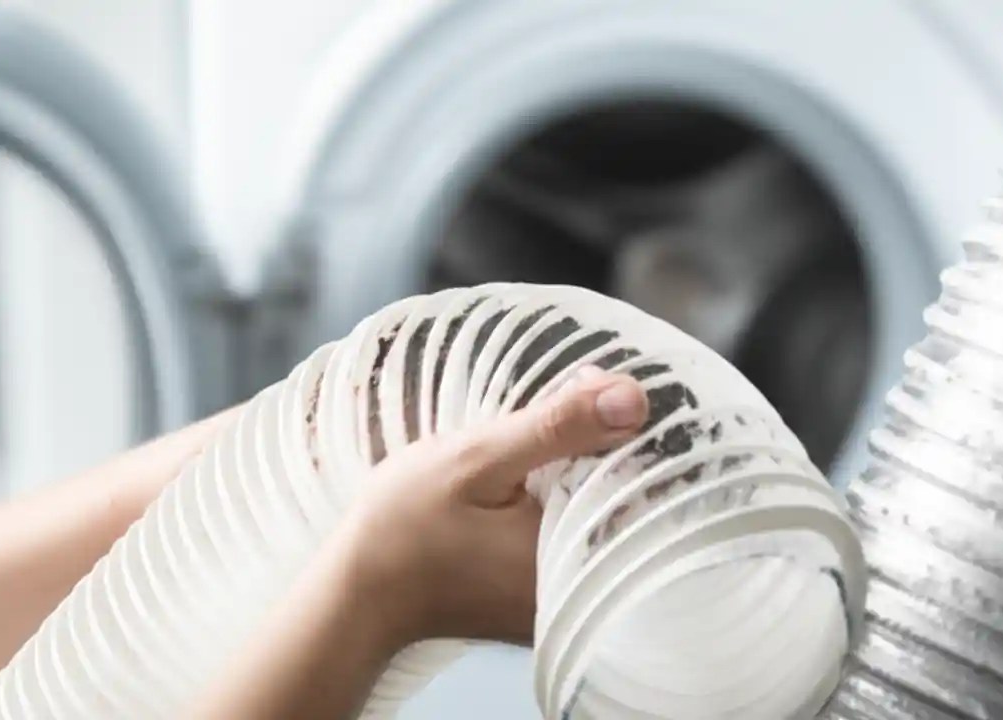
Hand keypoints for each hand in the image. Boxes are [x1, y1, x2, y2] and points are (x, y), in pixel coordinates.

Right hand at [338, 366, 649, 650]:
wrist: (354, 595)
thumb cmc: (403, 528)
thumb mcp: (479, 459)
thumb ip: (559, 427)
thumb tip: (634, 397)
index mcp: (578, 554)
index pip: (648, 484)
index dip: (635, 429)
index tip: (614, 390)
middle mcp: (582, 585)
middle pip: (628, 500)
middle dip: (611, 446)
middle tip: (581, 396)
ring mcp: (563, 598)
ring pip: (600, 517)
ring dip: (587, 470)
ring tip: (556, 428)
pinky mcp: (542, 598)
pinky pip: (573, 537)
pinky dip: (564, 500)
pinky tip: (538, 473)